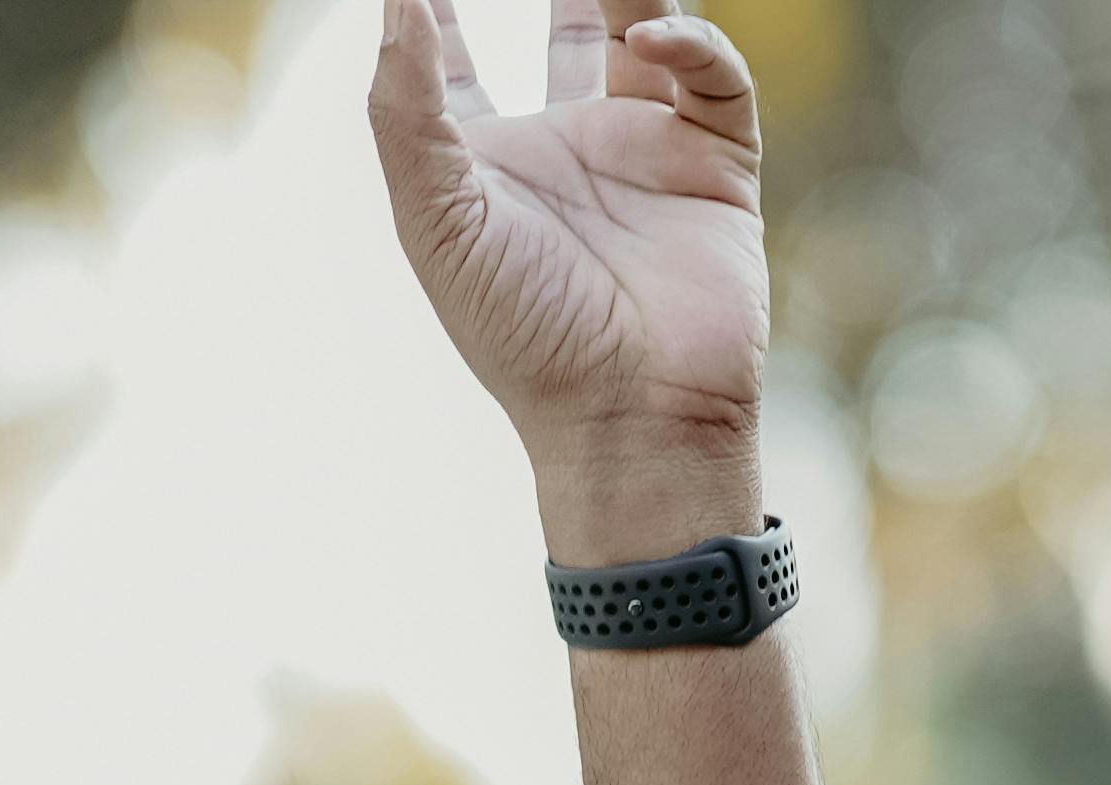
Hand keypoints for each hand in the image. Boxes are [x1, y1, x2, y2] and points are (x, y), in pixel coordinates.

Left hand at [369, 0, 769, 553]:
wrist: (634, 416)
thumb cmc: (523, 335)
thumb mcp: (436, 217)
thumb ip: (404, 106)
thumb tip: (391, 1)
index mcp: (494, 159)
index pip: (456, 53)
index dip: (433, 3)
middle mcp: (572, 144)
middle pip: (566, 19)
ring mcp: (649, 149)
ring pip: (645, 27)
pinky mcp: (718, 167)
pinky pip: (714, 79)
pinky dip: (693, 43)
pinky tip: (650, 38)